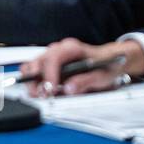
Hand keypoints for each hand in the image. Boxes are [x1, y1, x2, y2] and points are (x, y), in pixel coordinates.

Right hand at [20, 38, 143, 96]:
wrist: (110, 61)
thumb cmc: (106, 65)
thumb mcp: (102, 75)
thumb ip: (85, 81)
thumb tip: (68, 89)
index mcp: (72, 48)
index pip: (53, 58)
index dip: (49, 74)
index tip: (50, 90)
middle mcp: (59, 50)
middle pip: (39, 61)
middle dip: (36, 80)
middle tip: (42, 95)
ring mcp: (52, 57)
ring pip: (33, 66)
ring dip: (33, 82)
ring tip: (40, 95)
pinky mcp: (49, 65)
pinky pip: (35, 71)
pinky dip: (35, 82)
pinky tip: (42, 92)